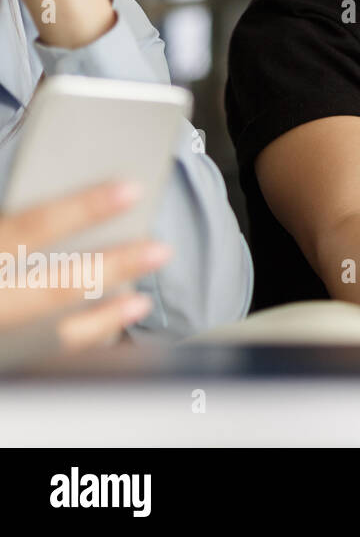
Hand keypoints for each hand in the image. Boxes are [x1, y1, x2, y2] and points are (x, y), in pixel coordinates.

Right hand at [0, 181, 171, 352]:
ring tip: (140, 300)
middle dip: (114, 265)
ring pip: (54, 333)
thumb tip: (54, 186)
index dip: (85, 206)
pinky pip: (43, 357)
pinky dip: (77, 346)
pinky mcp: (3, 357)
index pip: (33, 226)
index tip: (131, 188)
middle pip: (57, 283)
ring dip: (104, 318)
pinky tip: (104, 337)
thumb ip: (10, 223)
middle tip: (160, 248)